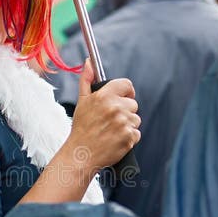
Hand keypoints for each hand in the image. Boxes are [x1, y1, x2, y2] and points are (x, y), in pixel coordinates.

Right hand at [63, 59, 140, 174]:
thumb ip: (87, 80)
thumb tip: (89, 62)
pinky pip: (136, 133)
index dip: (126, 92)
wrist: (81, 154)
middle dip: (125, 111)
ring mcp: (124, 123)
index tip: (123, 98)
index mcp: (105, 96)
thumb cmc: (81, 128)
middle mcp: (116, 108)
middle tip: (111, 120)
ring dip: (127, 125)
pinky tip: (116, 140)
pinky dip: (129, 137)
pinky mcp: (129, 138)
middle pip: (133, 104)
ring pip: (135, 119)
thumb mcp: (82, 102)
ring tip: (112, 131)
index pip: (126, 85)